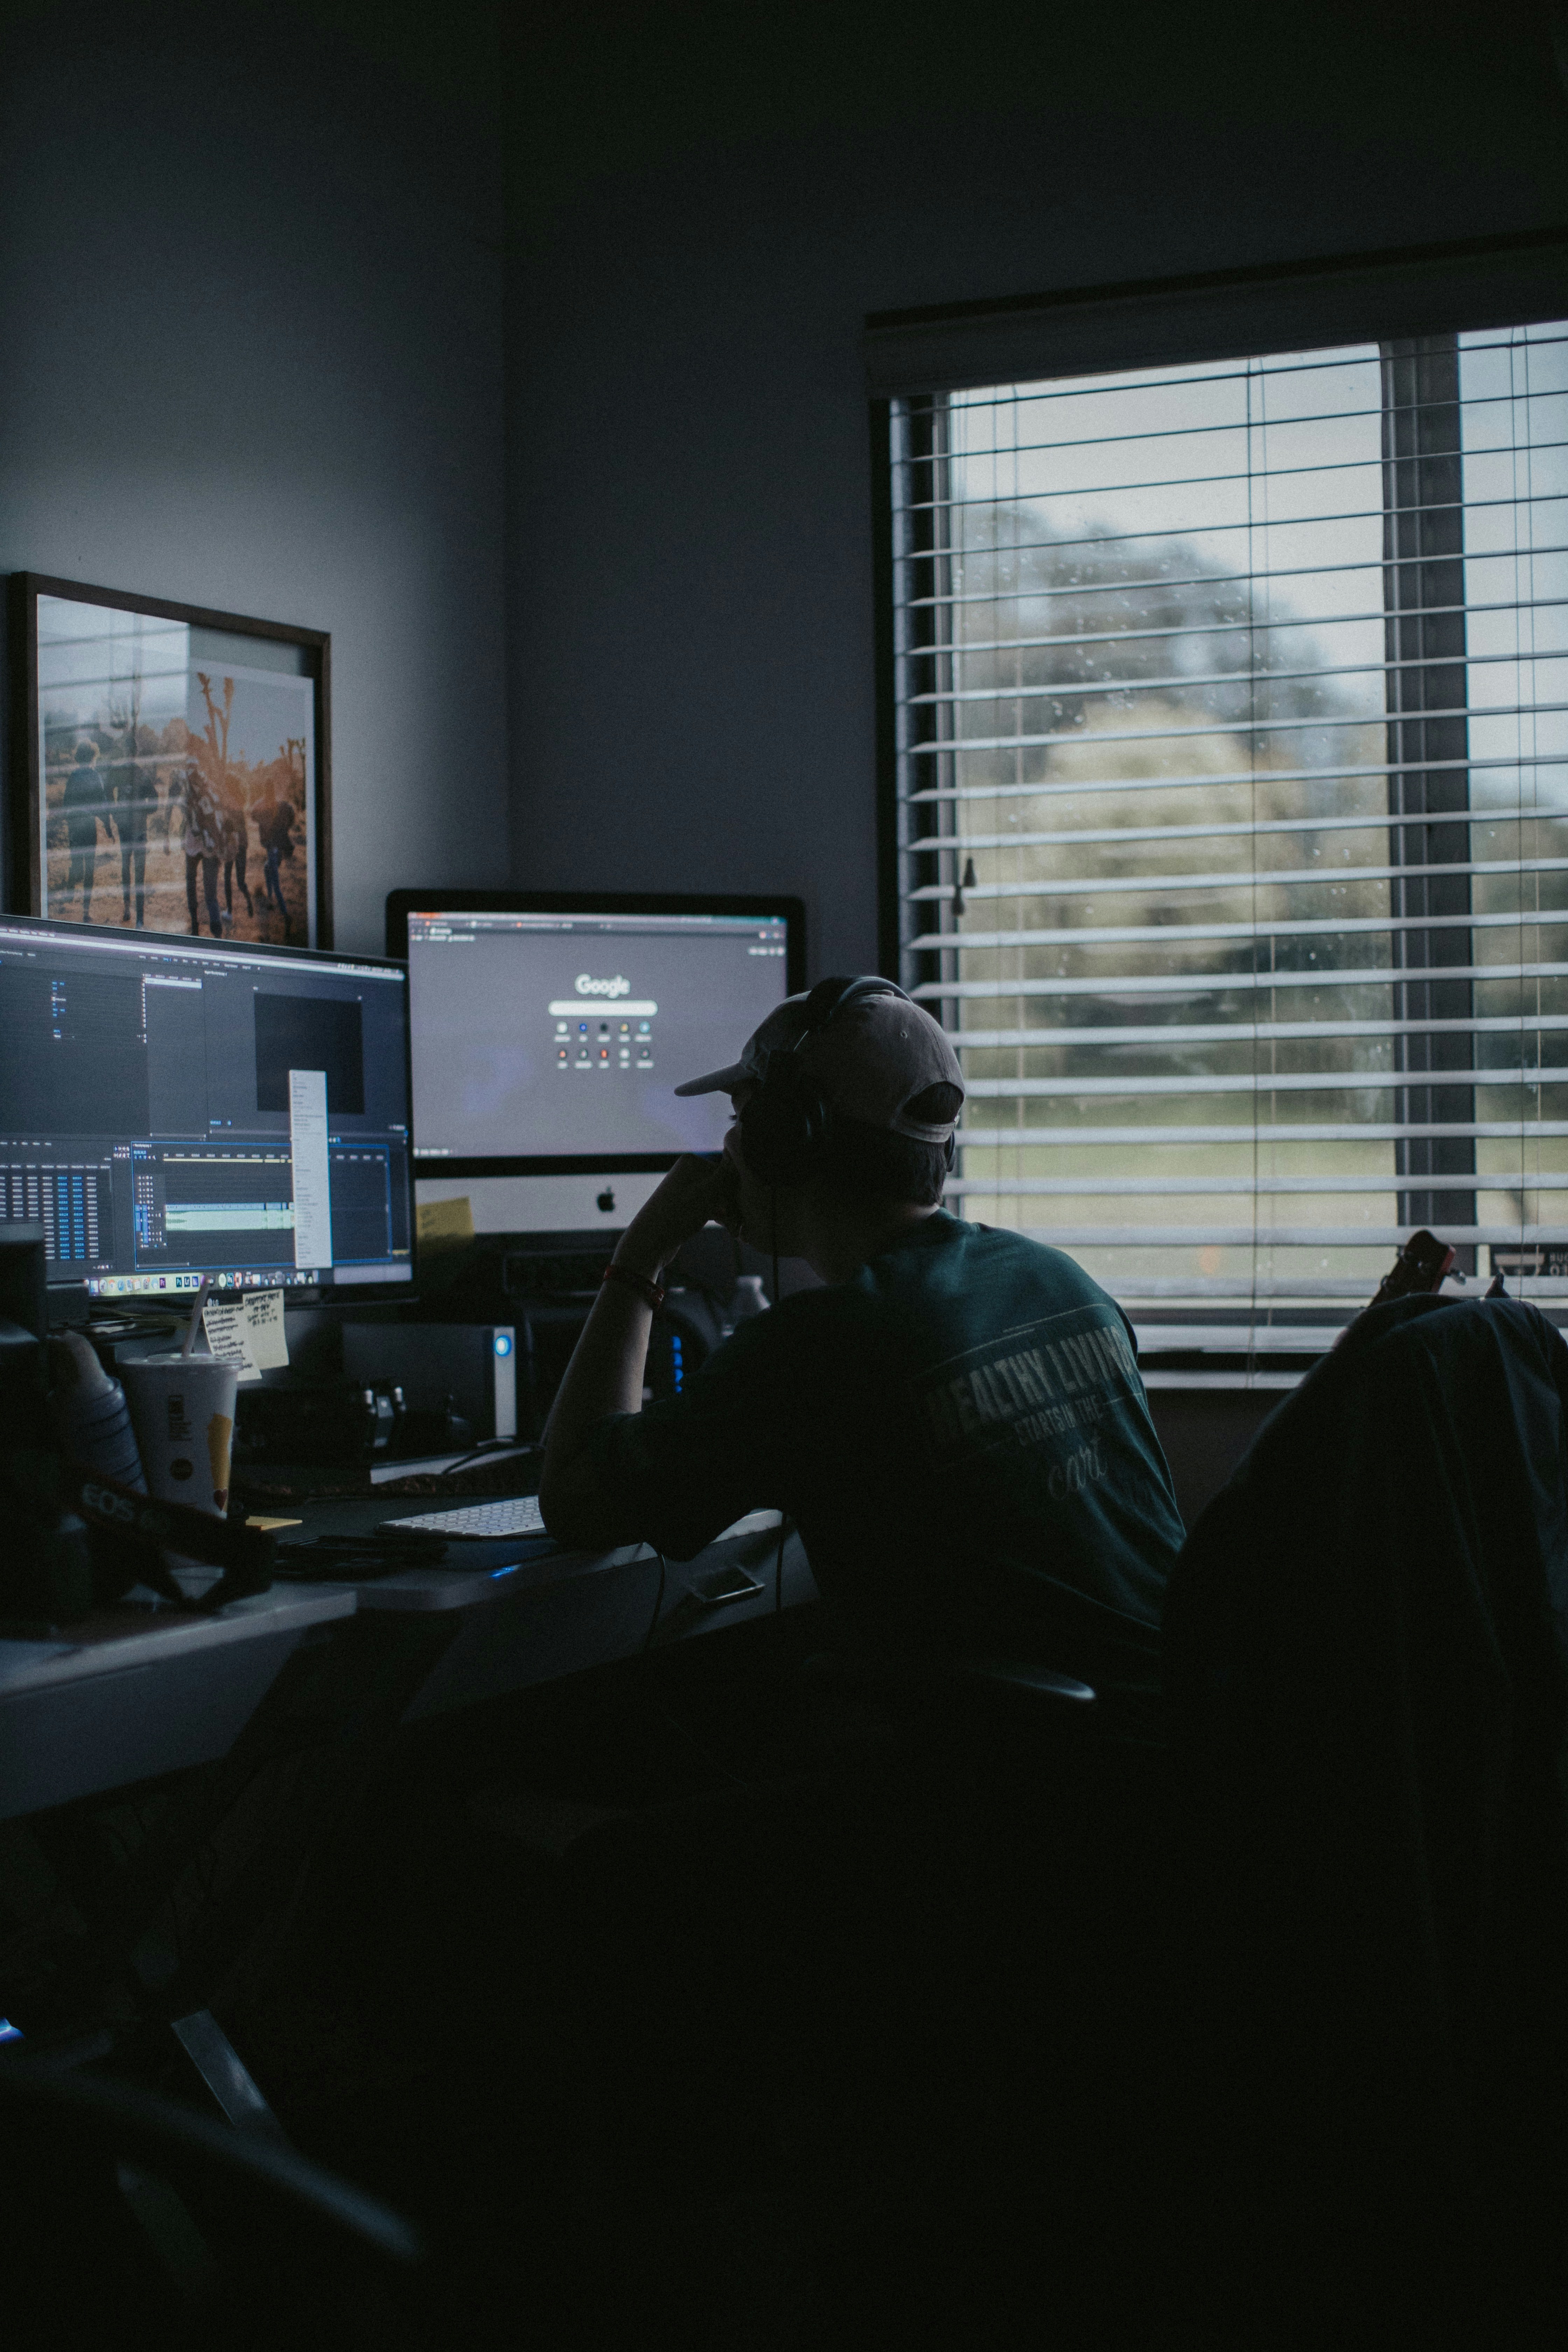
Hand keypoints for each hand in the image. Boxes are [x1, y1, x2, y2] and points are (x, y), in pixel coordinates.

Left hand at [615, 1155, 732, 1278]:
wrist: (649, 1242)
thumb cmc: (678, 1214)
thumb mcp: (706, 1192)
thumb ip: (725, 1175)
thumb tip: (738, 1159)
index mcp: (691, 1162)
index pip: (726, 1172)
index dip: (735, 1191)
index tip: (744, 1209)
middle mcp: (688, 1173)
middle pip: (722, 1186)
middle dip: (733, 1206)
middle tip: (740, 1225)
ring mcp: (687, 1190)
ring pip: (718, 1200)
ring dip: (729, 1215)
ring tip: (736, 1231)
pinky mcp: (687, 1207)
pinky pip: (709, 1209)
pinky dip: (720, 1218)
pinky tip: (731, 1230)